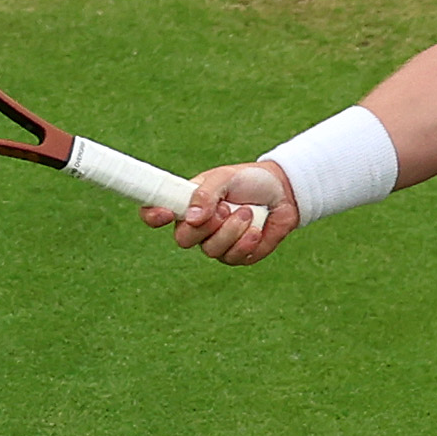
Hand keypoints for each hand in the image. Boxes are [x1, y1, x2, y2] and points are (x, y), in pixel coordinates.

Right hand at [143, 161, 296, 265]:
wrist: (284, 193)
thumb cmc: (250, 181)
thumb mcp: (226, 177)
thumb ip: (206, 193)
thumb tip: (192, 217)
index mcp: (187, 203)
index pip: (155, 213)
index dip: (152, 216)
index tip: (165, 213)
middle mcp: (197, 226)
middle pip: (182, 239)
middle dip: (205, 226)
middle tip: (224, 208)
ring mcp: (216, 243)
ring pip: (210, 250)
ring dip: (231, 231)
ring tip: (247, 212)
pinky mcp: (236, 255)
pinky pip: (232, 258)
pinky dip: (246, 243)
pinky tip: (256, 229)